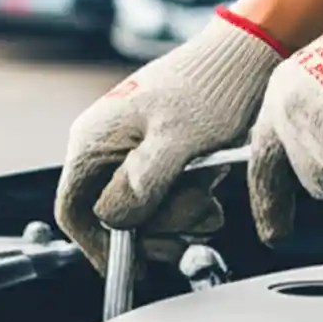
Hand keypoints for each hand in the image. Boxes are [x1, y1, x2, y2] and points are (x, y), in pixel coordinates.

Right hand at [55, 8, 285, 271]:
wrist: (248, 56)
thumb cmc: (213, 89)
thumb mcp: (179, 140)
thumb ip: (142, 183)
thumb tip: (114, 221)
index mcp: (94, 139)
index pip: (74, 211)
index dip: (100, 247)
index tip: (137, 266)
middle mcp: (105, 145)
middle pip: (113, 217)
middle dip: (155, 230)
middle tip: (193, 226)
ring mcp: (131, 149)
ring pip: (143, 210)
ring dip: (179, 216)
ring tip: (209, 200)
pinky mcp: (158, 152)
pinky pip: (163, 194)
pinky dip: (188, 201)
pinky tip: (210, 186)